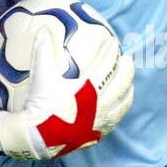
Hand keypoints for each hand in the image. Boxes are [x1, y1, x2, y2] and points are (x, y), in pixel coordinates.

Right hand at [0, 28, 134, 158]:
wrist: (37, 137)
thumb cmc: (40, 106)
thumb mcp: (41, 76)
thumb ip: (43, 50)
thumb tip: (44, 29)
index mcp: (88, 88)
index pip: (106, 65)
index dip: (110, 52)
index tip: (113, 42)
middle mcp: (99, 104)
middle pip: (121, 82)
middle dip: (126, 69)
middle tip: (128, 59)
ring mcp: (101, 119)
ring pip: (123, 102)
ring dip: (128, 89)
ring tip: (129, 82)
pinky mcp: (98, 132)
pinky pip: (116, 118)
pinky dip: (121, 108)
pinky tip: (120, 105)